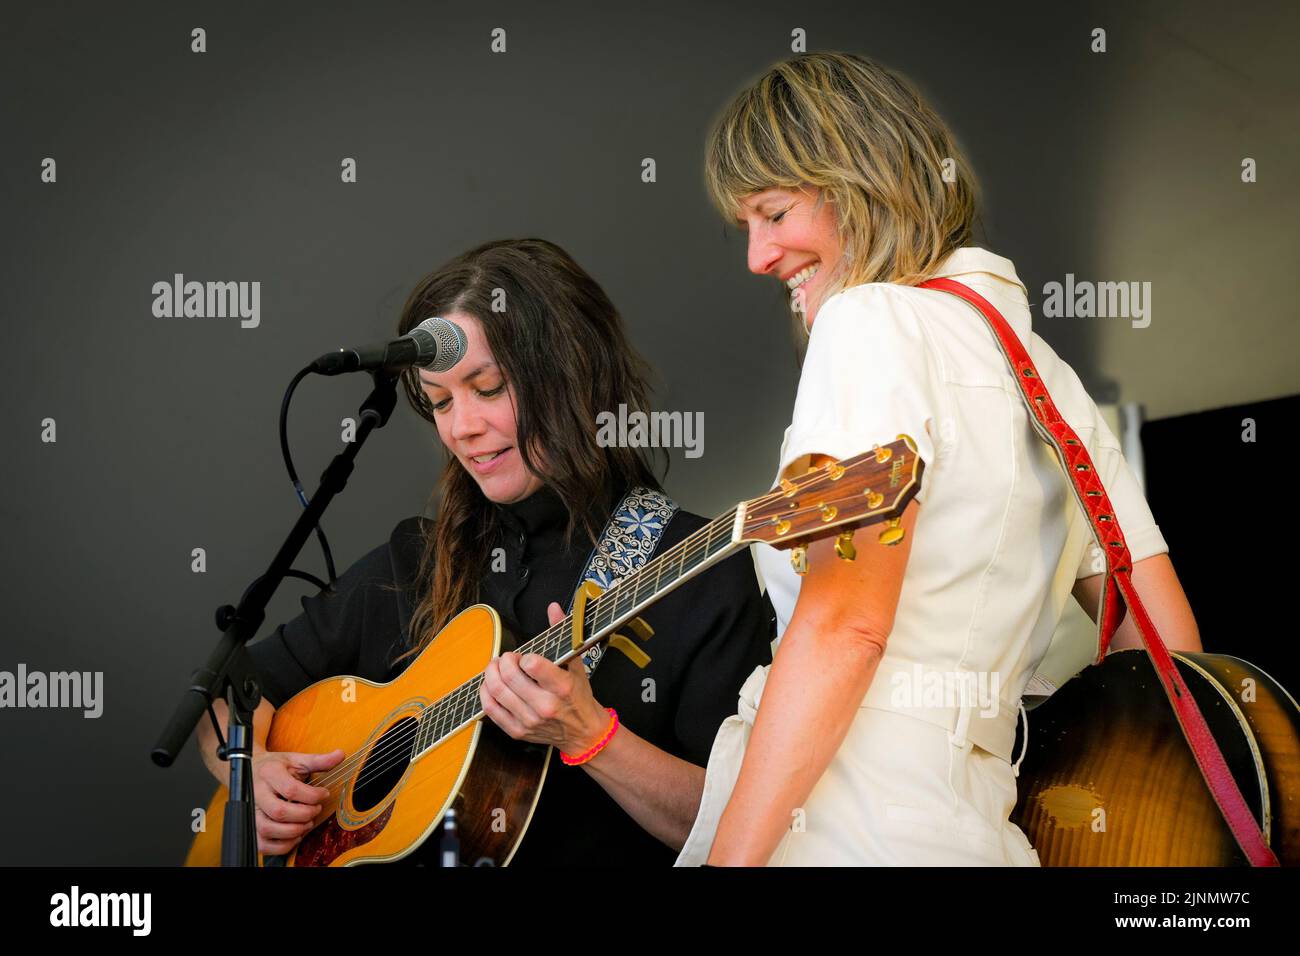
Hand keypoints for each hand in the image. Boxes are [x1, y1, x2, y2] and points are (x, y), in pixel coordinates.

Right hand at [250, 748, 344, 855]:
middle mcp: (256, 793)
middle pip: (280, 812)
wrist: (252, 770)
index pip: (291, 790)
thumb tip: (341, 754)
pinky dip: (282, 844)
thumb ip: (319, 760)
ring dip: (293, 831)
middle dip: (304, 814)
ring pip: (268, 829)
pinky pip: (262, 844)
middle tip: (316, 810)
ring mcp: (250, 811)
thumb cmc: (277, 767)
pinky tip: (295, 834)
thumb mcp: (297, 760)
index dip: (313, 796)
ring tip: (307, 823)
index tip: (324, 794)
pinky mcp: (250, 827)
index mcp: (270, 773)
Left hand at [479, 601, 609, 753]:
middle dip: (503, 660)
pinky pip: (491, 710)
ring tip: (496, 667)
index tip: (526, 657)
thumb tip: (553, 608)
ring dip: (491, 673)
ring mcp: (529, 720)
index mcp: (562, 687)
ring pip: (496, 691)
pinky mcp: (517, 731)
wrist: (583, 732)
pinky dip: (485, 693)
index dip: (524, 656)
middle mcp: (545, 705)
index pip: (531, 664)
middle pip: (509, 676)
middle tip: (507, 658)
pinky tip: (490, 684)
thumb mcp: (576, 663)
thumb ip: (563, 633)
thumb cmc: (579, 696)